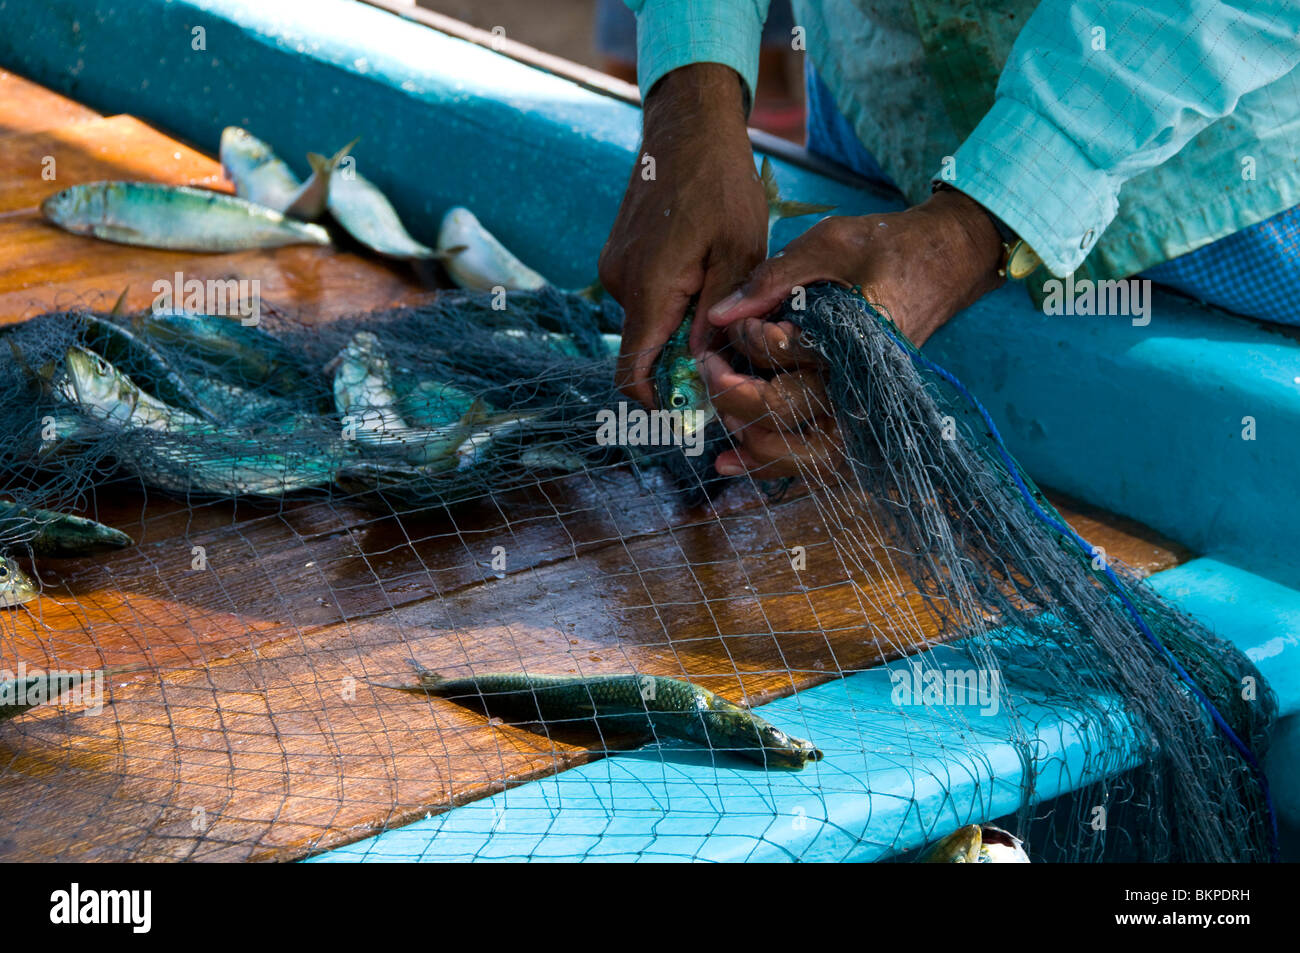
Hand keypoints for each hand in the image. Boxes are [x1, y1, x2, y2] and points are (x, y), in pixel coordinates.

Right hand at [598, 64, 768, 408]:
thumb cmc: (722, 185)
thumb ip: (719, 313)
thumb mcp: (739, 251)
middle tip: (731, 353)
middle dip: (681, 361)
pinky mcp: (618, 255)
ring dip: (680, 325)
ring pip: (648, 322)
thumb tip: (702, 367)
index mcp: (649, 288)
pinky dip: (671, 300)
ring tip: (722, 297)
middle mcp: (620, 283)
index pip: (633, 372)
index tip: (689, 414)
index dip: (656, 403)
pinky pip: (644, 296)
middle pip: (645, 350)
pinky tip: (703, 272)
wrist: (688, 126)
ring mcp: (614, 267)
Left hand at [703, 188, 1004, 478]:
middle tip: (712, 367)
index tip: (740, 320)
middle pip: (789, 412)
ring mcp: (867, 405)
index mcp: (854, 335)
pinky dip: (777, 463)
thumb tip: (720, 315)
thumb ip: (773, 277)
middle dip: (735, 396)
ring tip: (723, 423)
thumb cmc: (887, 247)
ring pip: (807, 454)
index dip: (750, 340)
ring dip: (755, 445)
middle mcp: (862, 379)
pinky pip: (820, 457)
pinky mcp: (864, 417)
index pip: (785, 353)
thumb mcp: (829, 243)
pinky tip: (736, 460)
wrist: (947, 260)